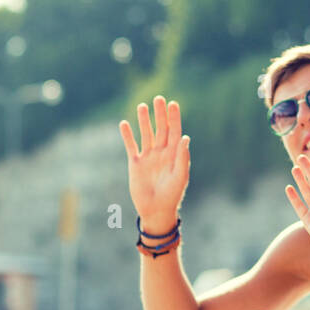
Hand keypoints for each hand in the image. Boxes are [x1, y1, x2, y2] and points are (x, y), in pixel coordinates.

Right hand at [118, 95, 189, 233]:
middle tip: (159, 99)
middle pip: (160, 129)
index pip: (175, 132)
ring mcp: (148, 157)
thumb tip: (185, 138)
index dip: (174, 118)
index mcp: (174, 154)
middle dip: (160, 114)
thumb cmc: (172, 195)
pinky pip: (131, 146)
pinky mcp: (135, 164)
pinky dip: (128, 136)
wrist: (156, 210)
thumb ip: (182, 157)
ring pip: (146, 134)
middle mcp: (161, 153)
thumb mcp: (180, 176)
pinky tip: (124, 123)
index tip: (173, 104)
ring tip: (142, 105)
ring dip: (144, 121)